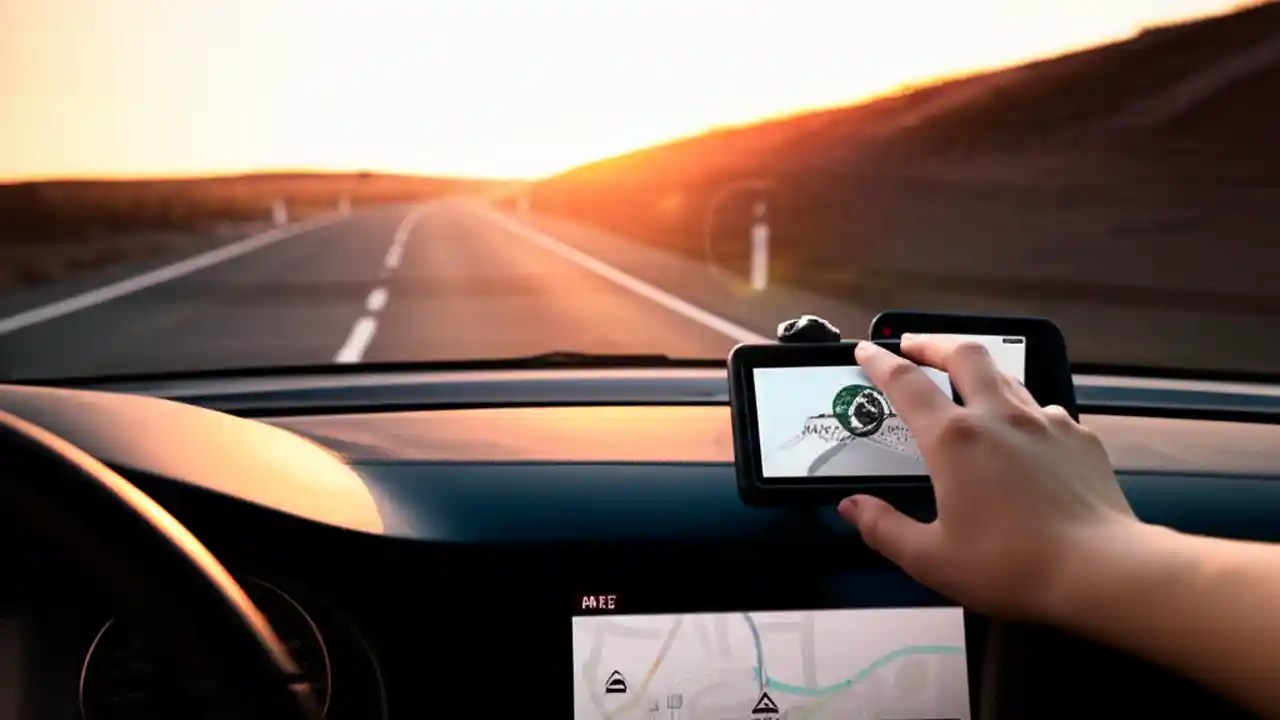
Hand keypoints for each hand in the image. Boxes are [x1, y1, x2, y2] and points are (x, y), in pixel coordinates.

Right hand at [839, 335, 1137, 619]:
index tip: (868, 351)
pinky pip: (1043, 409)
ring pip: (1005, 375)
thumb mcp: (931, 558)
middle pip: (963, 354)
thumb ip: (884, 528)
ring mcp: (1045, 423)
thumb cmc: (1014, 566)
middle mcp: (999, 418)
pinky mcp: (1080, 438)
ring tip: (965, 382)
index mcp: (954, 441)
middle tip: (915, 346)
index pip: (905, 383)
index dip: (880, 362)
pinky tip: (1021, 431)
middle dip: (933, 343)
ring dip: (978, 371)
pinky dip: (1021, 409)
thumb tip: (854, 508)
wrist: (1102, 571)